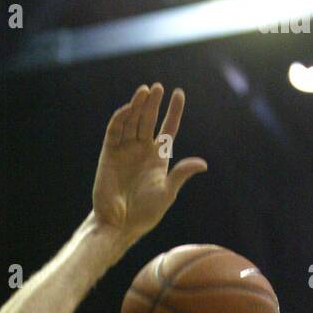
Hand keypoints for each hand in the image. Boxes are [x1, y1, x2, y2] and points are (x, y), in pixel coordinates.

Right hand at [91, 84, 205, 255]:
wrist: (118, 224)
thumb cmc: (144, 214)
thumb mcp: (166, 193)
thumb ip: (181, 174)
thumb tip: (203, 163)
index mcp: (158, 158)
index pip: (167, 129)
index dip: (173, 111)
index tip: (179, 93)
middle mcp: (141, 151)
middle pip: (148, 120)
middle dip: (153, 104)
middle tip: (158, 87)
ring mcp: (124, 151)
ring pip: (132, 122)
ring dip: (137, 106)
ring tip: (145, 91)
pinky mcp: (108, 154)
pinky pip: (115, 131)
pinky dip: (121, 118)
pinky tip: (129, 108)